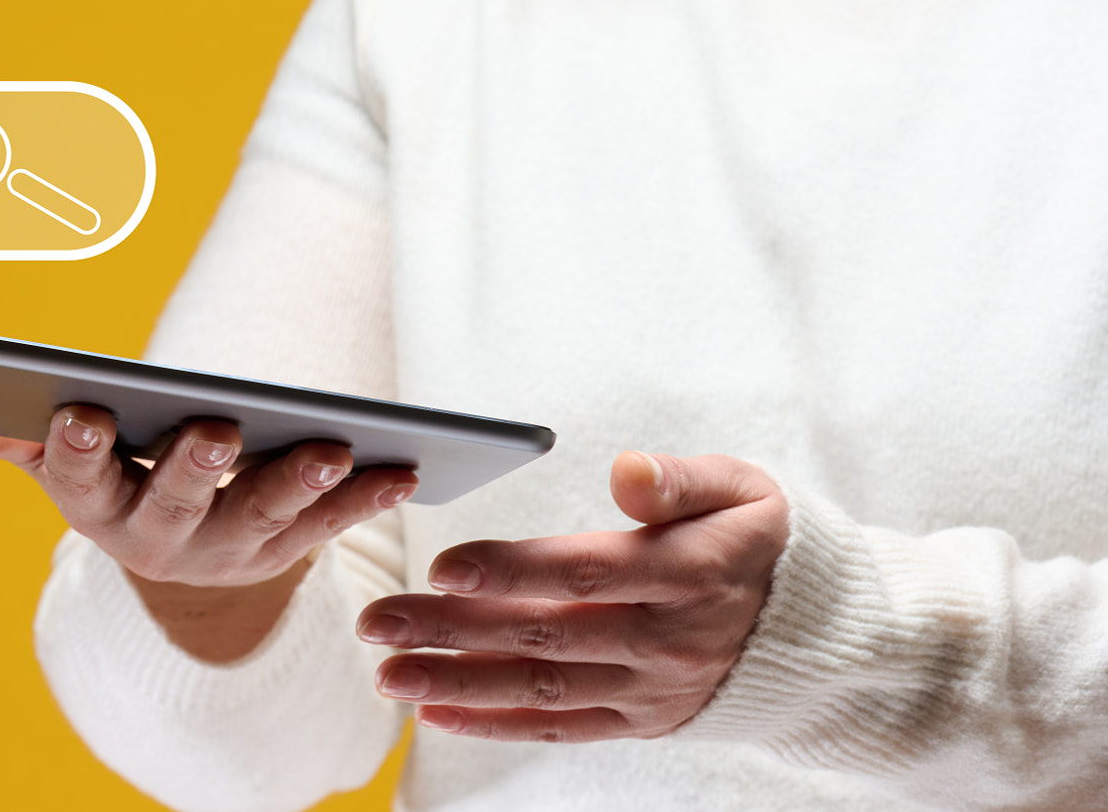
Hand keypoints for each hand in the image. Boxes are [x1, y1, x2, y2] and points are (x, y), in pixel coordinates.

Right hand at [0, 406, 419, 586]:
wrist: (183, 567)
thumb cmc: (116, 482)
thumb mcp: (55, 461)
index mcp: (95, 505)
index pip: (76, 477)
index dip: (77, 447)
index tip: (77, 408)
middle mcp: (159, 537)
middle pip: (174, 503)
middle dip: (195, 468)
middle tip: (216, 429)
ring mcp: (229, 549)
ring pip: (262, 518)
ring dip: (297, 484)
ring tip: (329, 445)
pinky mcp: (290, 550)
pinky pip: (331, 524)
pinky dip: (365, 497)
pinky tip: (401, 465)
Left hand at [355, 451, 789, 741]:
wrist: (821, 637)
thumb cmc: (762, 542)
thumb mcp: (746, 490)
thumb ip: (681, 480)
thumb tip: (625, 470)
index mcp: (687, 573)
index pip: (586, 572)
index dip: (514, 570)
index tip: (445, 564)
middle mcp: (665, 640)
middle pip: (545, 635)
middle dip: (452, 629)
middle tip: (378, 621)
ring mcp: (649, 688)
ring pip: (541, 689)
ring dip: (457, 684)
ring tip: (388, 674)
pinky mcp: (639, 720)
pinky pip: (560, 728)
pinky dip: (495, 725)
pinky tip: (436, 714)